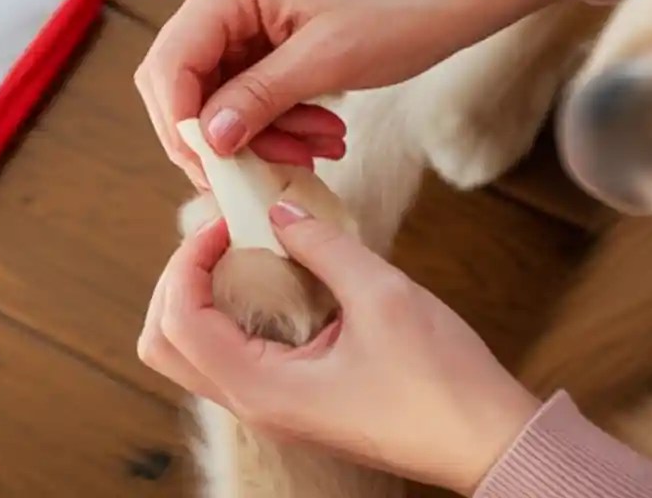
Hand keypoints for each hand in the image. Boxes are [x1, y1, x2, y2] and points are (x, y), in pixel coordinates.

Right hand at [134, 0, 577, 188]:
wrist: (443, 3)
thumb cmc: (395, 18)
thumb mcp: (325, 64)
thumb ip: (258, 99)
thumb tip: (208, 141)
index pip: (172, 63)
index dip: (182, 122)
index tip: (214, 170)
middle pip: (182, 83)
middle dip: (220, 135)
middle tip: (256, 174)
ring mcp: (237, 17)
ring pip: (214, 97)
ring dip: (258, 135)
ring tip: (316, 149)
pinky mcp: (256, 39)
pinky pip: (242, 95)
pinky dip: (274, 124)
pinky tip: (318, 136)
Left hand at [137, 205, 542, 494]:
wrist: (486, 441)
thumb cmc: (443, 383)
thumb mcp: (383, 296)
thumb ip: (321, 247)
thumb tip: (278, 210)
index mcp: (263, 388)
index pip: (179, 322)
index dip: (188, 261)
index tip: (226, 220)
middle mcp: (254, 404)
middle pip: (165, 344)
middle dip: (178, 280)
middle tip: (219, 234)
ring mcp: (270, 406)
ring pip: (193, 352)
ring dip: (200, 295)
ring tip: (241, 247)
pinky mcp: (290, 400)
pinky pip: (230, 355)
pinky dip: (229, 311)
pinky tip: (270, 276)